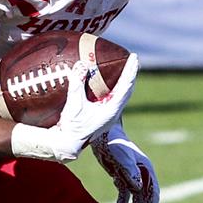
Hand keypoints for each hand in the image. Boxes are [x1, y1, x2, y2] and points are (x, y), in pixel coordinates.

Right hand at [11, 55, 140, 162]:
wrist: (68, 144)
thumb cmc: (72, 126)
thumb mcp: (74, 104)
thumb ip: (77, 83)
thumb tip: (81, 64)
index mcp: (112, 110)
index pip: (126, 86)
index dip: (130, 70)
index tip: (134, 57)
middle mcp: (114, 112)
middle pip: (127, 89)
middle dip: (130, 74)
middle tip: (133, 59)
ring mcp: (109, 115)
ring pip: (122, 95)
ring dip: (124, 81)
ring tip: (126, 69)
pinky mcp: (103, 116)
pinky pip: (114, 99)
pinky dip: (115, 88)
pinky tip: (111, 84)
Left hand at [91, 120, 158, 202]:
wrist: (102, 133)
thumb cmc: (114, 143)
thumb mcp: (122, 157)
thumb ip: (131, 171)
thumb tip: (140, 188)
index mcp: (146, 170)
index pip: (153, 193)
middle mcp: (141, 174)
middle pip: (145, 199)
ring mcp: (131, 176)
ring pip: (135, 199)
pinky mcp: (121, 176)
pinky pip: (124, 195)